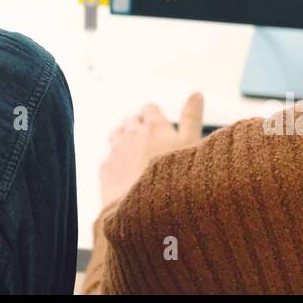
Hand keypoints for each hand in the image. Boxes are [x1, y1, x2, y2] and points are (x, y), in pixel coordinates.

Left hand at [99, 93, 203, 207]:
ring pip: (116, 135)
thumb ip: (192, 117)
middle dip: (138, 127)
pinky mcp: (105, 169)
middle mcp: (132, 133)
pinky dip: (116, 162)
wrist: (148, 209)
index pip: (150, 109)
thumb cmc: (176, 177)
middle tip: (150, 144)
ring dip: (124, 140)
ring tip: (136, 156)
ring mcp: (116, 150)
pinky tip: (126, 175)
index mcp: (154, 125)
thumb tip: (197, 93)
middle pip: (131, 121)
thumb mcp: (192, 144)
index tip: (161, 128)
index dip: (155, 117)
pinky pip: (108, 158)